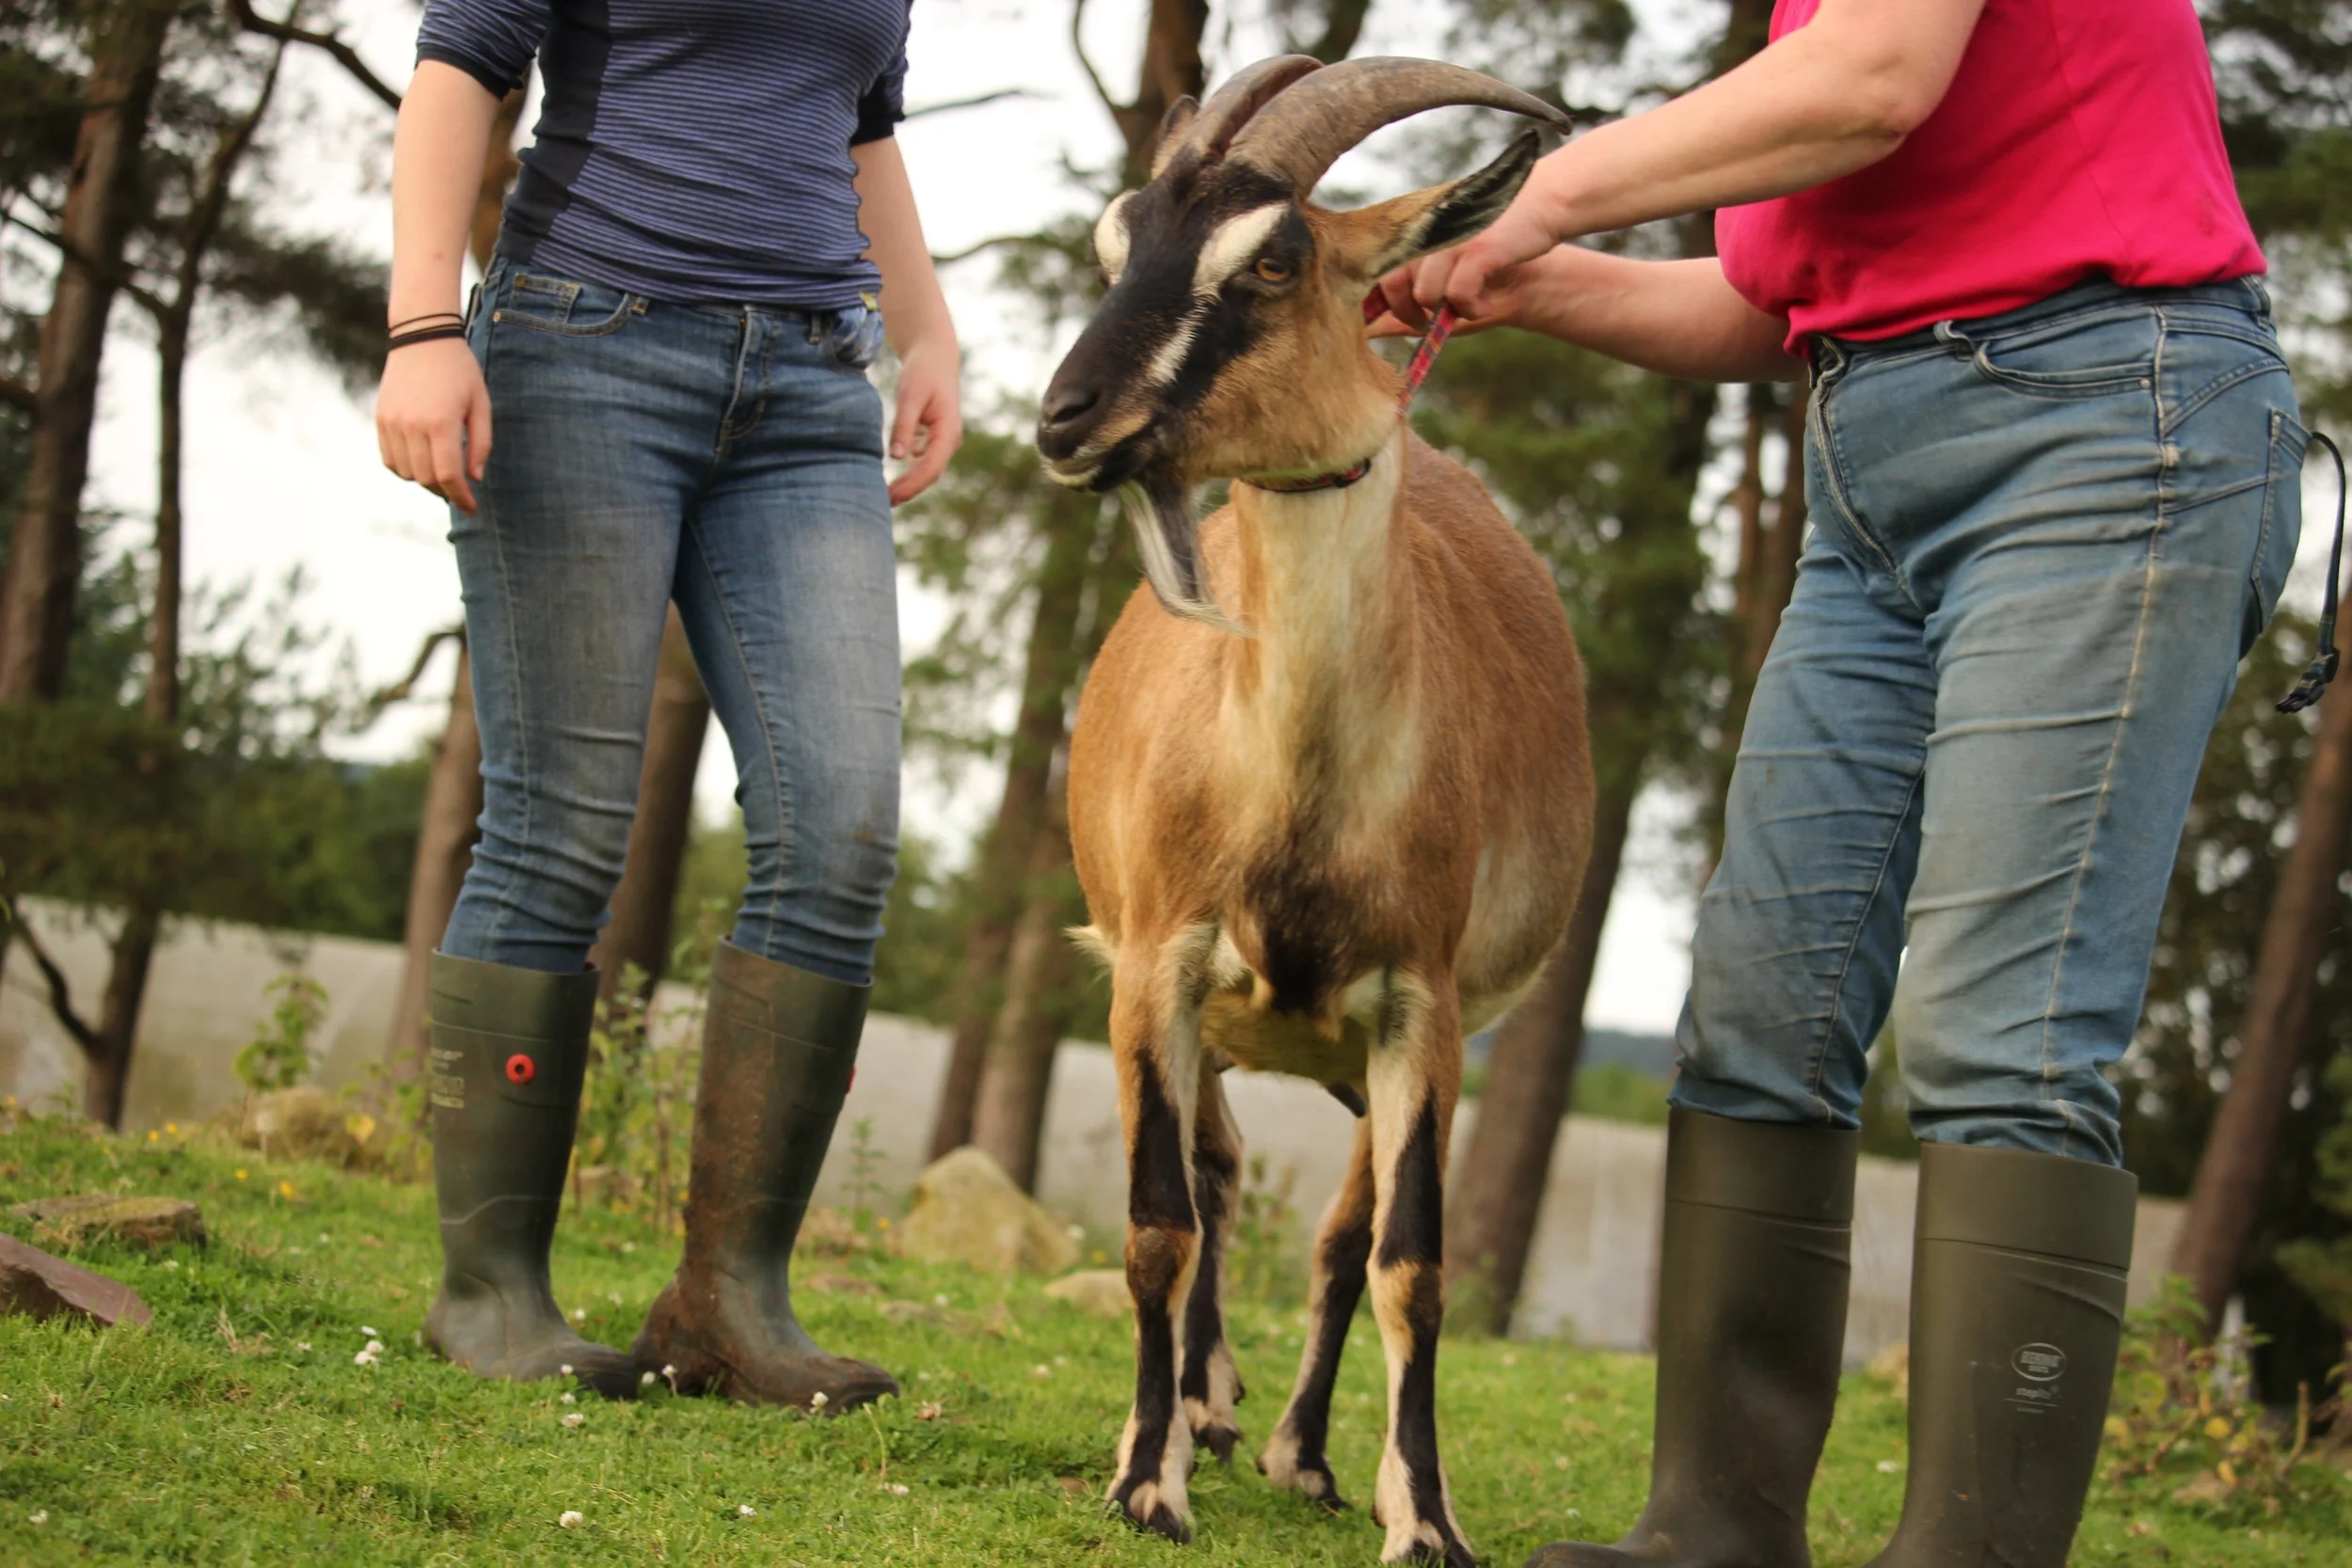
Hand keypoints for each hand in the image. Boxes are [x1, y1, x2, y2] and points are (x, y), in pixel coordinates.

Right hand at [377, 337, 490, 513]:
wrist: (422, 338)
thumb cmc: (459, 371)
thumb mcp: (481, 404)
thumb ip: (481, 443)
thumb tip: (474, 478)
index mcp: (441, 423)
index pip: (448, 475)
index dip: (461, 497)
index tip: (472, 508)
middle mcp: (412, 426)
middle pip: (426, 479)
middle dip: (446, 492)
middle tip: (460, 492)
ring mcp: (392, 423)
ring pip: (407, 472)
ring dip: (426, 481)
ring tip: (443, 475)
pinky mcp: (381, 419)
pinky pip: (390, 458)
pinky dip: (405, 469)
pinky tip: (422, 464)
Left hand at [888, 337, 962, 504]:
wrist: (934, 356)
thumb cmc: (922, 373)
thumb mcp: (910, 396)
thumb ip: (904, 426)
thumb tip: (895, 458)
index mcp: (948, 432)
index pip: (932, 468)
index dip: (913, 485)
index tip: (892, 496)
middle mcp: (949, 440)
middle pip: (930, 474)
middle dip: (909, 489)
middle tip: (884, 503)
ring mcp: (942, 441)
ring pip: (926, 469)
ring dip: (909, 484)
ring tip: (886, 496)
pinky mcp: (933, 438)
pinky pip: (922, 461)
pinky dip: (908, 472)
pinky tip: (891, 479)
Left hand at [1369, 195, 1562, 337]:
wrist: (1545, 203)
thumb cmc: (1495, 236)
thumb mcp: (1450, 257)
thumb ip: (1414, 287)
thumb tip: (1374, 328)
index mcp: (1415, 229)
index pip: (1375, 269)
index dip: (1378, 302)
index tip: (1390, 320)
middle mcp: (1426, 230)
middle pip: (1392, 285)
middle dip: (1408, 314)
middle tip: (1429, 323)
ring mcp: (1449, 238)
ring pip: (1424, 294)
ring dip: (1448, 313)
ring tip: (1470, 308)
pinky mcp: (1476, 248)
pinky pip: (1457, 293)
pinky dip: (1470, 309)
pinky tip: (1484, 305)